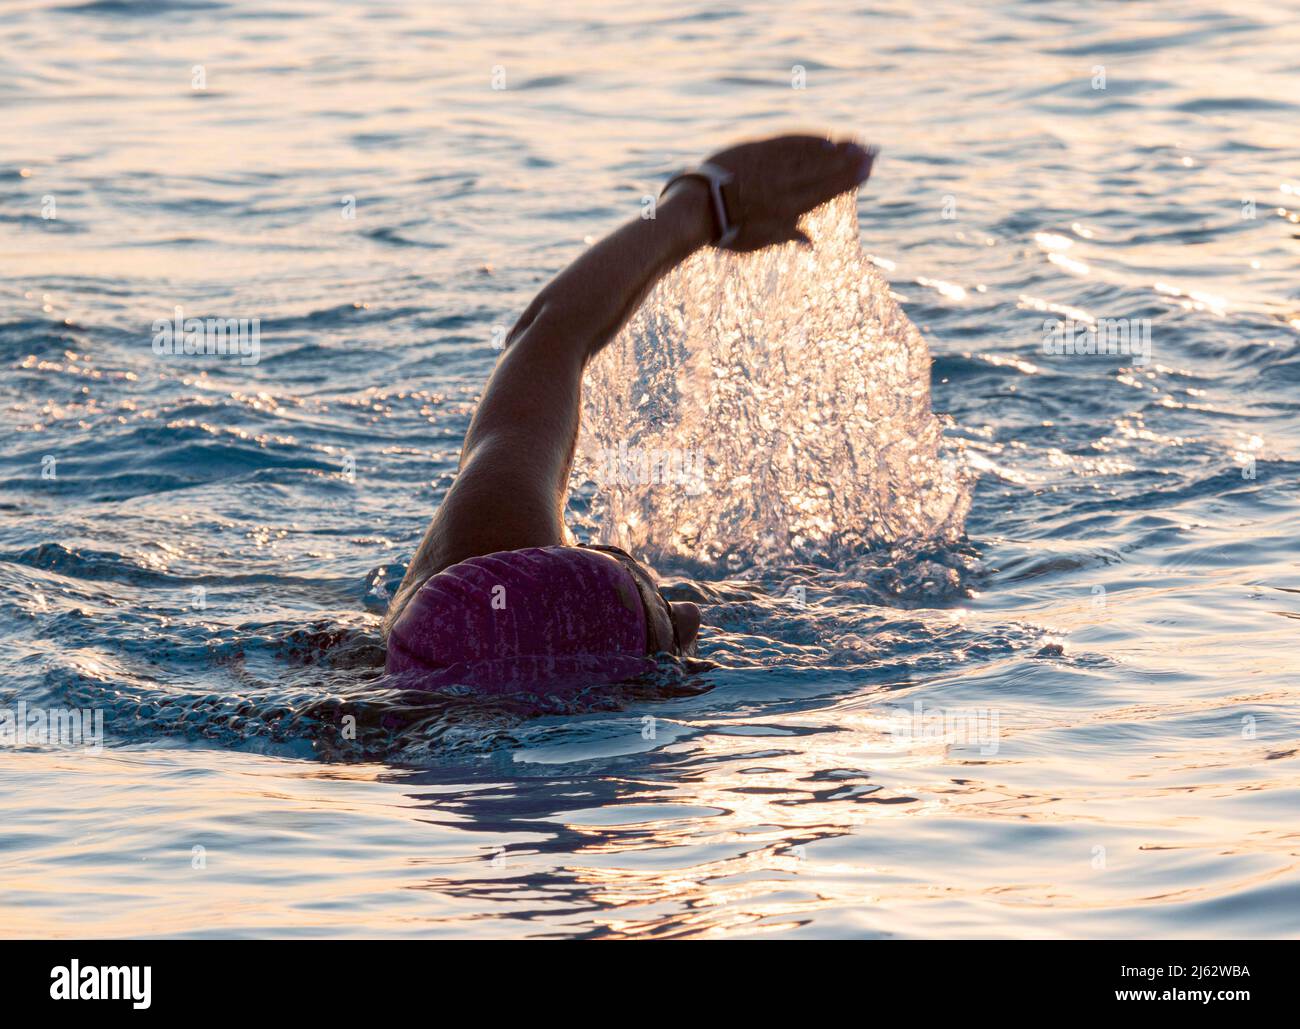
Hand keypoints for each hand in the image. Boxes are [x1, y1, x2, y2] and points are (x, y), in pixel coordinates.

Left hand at [692, 134, 875, 251]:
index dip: (846, 182)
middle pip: (822, 171)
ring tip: (855, 141)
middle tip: (871, 153)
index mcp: (786, 211)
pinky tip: (823, 136)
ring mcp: (770, 167)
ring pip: (808, 155)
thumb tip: (812, 243)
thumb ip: (786, 237)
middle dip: (848, 162)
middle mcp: (783, 187)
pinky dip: (807, 139)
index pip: (824, 193)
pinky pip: (787, 142)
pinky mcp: (756, 150)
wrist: (696, 209)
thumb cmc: (726, 231)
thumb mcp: (757, 242)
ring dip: (834, 148)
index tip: (866, 172)